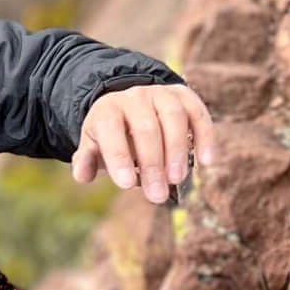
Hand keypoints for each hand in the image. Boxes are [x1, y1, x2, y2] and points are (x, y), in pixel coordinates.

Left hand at [73, 83, 214, 203]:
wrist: (132, 104)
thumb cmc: (113, 134)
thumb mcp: (95, 145)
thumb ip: (87, 160)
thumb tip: (82, 176)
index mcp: (108, 109)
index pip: (111, 129)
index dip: (118, 156)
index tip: (126, 184)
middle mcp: (135, 97)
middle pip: (146, 127)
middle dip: (152, 164)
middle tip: (157, 195)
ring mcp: (162, 94)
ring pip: (173, 117)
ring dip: (177, 150)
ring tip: (177, 180)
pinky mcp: (185, 97)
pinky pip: (198, 113)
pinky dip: (204, 136)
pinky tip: (207, 161)